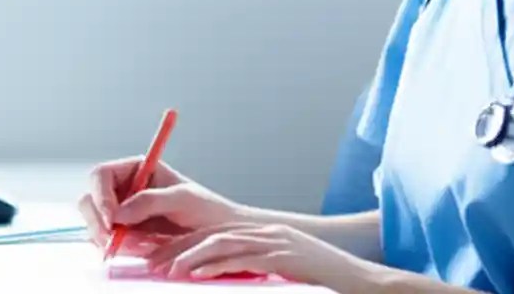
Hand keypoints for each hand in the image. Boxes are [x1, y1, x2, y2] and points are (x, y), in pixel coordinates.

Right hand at [77, 157, 247, 256]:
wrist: (219, 234)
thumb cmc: (205, 209)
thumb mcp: (182, 198)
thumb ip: (149, 201)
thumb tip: (118, 214)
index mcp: (136, 169)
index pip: (101, 175)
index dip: (100, 194)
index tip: (111, 217)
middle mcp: (124, 189)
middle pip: (90, 200)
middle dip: (98, 221)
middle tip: (112, 239)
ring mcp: (122, 213)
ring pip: (95, 224)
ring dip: (109, 238)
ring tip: (140, 245)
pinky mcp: (125, 235)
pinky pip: (106, 242)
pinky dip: (117, 249)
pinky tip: (141, 249)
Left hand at [146, 222, 361, 284]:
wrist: (362, 281)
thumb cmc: (322, 280)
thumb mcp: (281, 271)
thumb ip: (253, 269)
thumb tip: (219, 278)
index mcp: (261, 234)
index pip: (213, 234)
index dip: (182, 244)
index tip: (156, 259)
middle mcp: (265, 232)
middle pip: (211, 234)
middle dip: (177, 248)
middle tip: (150, 263)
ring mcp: (275, 242)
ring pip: (221, 243)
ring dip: (190, 256)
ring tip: (167, 270)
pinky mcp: (284, 256)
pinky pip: (243, 259)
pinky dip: (216, 265)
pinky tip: (197, 274)